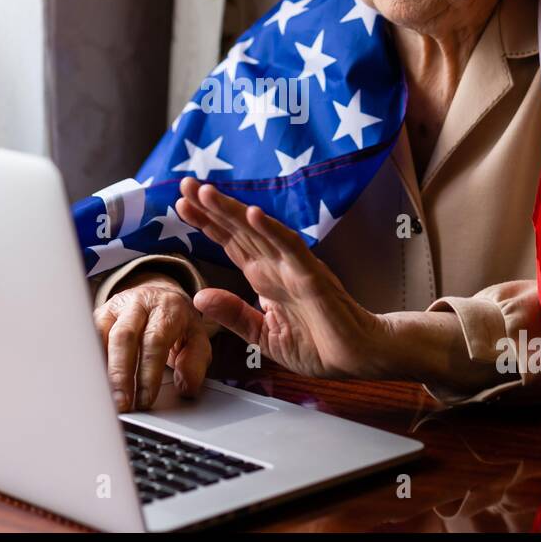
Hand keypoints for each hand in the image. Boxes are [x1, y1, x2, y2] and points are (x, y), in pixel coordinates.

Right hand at [93, 271, 212, 411]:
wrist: (160, 295)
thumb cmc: (177, 323)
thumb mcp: (197, 338)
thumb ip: (195, 361)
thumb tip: (187, 387)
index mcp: (166, 307)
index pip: (154, 341)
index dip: (148, 373)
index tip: (145, 400)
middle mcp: (138, 303)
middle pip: (123, 337)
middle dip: (120, 375)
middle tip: (121, 405)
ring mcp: (115, 307)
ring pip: (100, 336)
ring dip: (100, 370)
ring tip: (104, 397)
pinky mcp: (99, 314)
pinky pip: (88, 338)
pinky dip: (89, 361)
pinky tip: (92, 382)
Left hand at [174, 177, 388, 379]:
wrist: (359, 357)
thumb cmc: (320, 345)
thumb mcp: (264, 336)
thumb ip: (234, 315)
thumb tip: (200, 296)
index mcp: (264, 278)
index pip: (231, 243)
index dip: (207, 223)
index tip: (182, 204)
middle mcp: (276, 266)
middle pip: (238, 230)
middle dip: (211, 207)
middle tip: (185, 184)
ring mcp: (293, 268)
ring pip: (258, 232)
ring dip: (232, 211)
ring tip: (207, 192)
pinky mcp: (312, 276)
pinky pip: (289, 247)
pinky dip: (271, 230)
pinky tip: (252, 214)